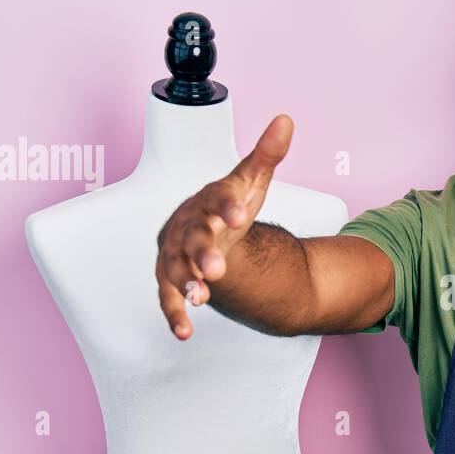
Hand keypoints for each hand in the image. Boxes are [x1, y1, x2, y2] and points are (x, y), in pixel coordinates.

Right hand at [155, 115, 293, 338]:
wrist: (205, 228)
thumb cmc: (228, 206)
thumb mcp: (250, 182)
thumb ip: (267, 154)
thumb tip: (285, 121)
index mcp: (208, 200)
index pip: (217, 198)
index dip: (227, 205)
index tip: (241, 214)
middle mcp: (188, 225)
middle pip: (193, 238)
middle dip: (203, 253)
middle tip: (218, 269)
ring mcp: (176, 253)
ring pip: (176, 268)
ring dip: (186, 283)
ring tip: (202, 297)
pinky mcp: (171, 278)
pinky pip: (168, 297)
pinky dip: (174, 314)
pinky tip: (185, 332)